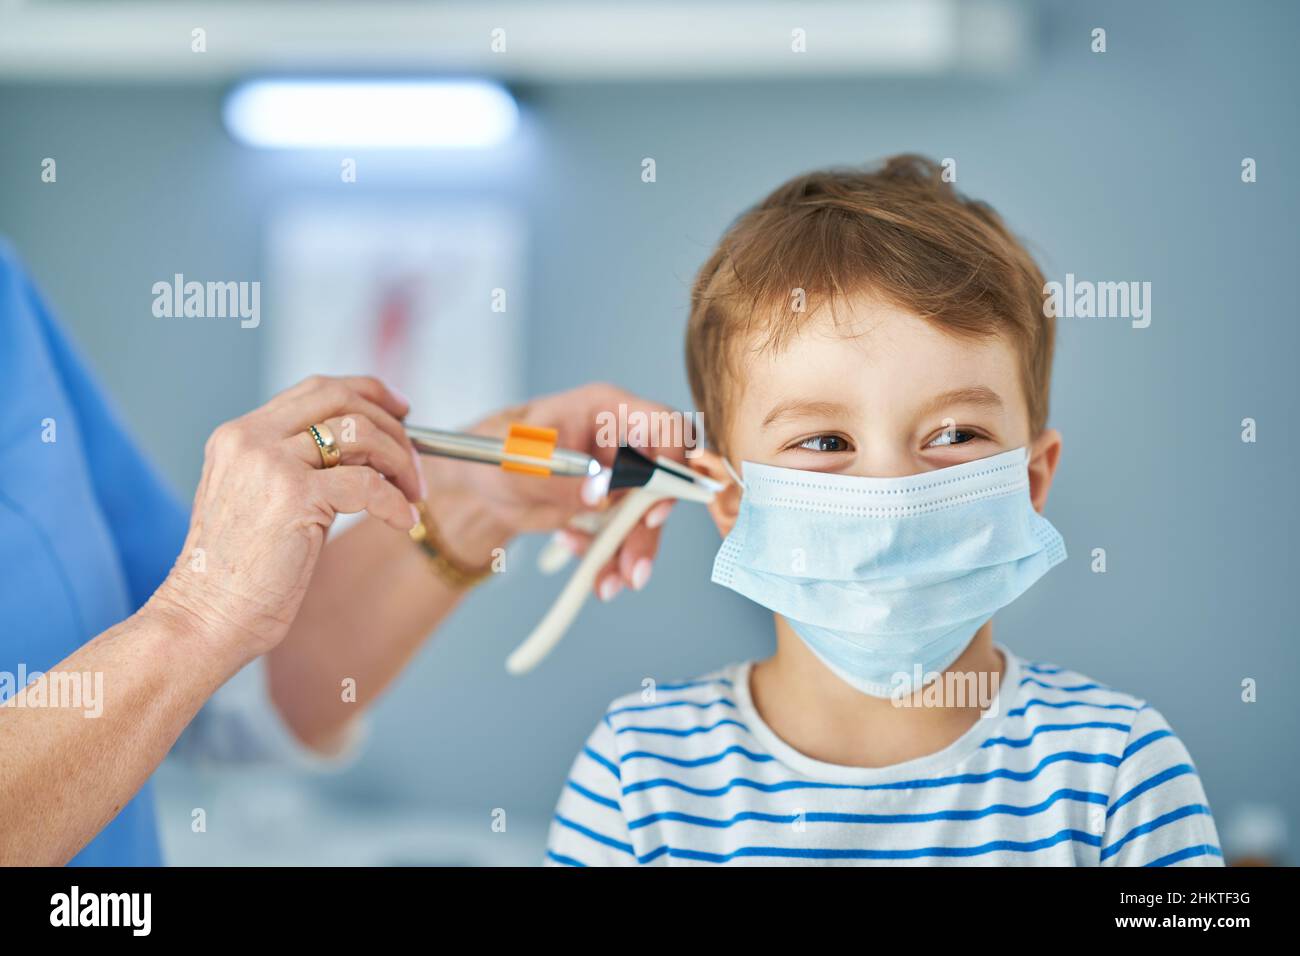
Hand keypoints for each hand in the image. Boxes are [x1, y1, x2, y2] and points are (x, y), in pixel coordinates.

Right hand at [151, 375, 425, 662]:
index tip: (401, 410)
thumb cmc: (237, 577)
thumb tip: (363, 450)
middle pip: (341, 398)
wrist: (204, 619)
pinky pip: (368, 483)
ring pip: (360, 433)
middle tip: (415, 459)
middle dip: (391, 423)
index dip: (368, 393)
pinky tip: (403, 520)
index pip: (317, 389)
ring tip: (412, 493)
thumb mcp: (261, 501)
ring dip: (400, 460)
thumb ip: (298, 468)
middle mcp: (250, 439)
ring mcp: (269, 463)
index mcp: (239, 436)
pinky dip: (395, 500)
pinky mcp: (292, 495)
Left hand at [421, 382, 691, 599]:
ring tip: (608, 582)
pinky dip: (610, 558)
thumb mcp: (520, 462)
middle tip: (633, 565)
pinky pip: (625, 535)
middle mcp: (622, 443)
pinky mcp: (612, 507)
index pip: (665, 425)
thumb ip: (562, 475)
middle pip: (662, 480)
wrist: (483, 485)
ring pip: (647, 516)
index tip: (657, 505)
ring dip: (632, 552)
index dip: (673, 462)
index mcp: (607, 412)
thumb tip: (601, 492)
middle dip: (649, 527)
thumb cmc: (497, 452)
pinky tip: (587, 567)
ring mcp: (620, 476)